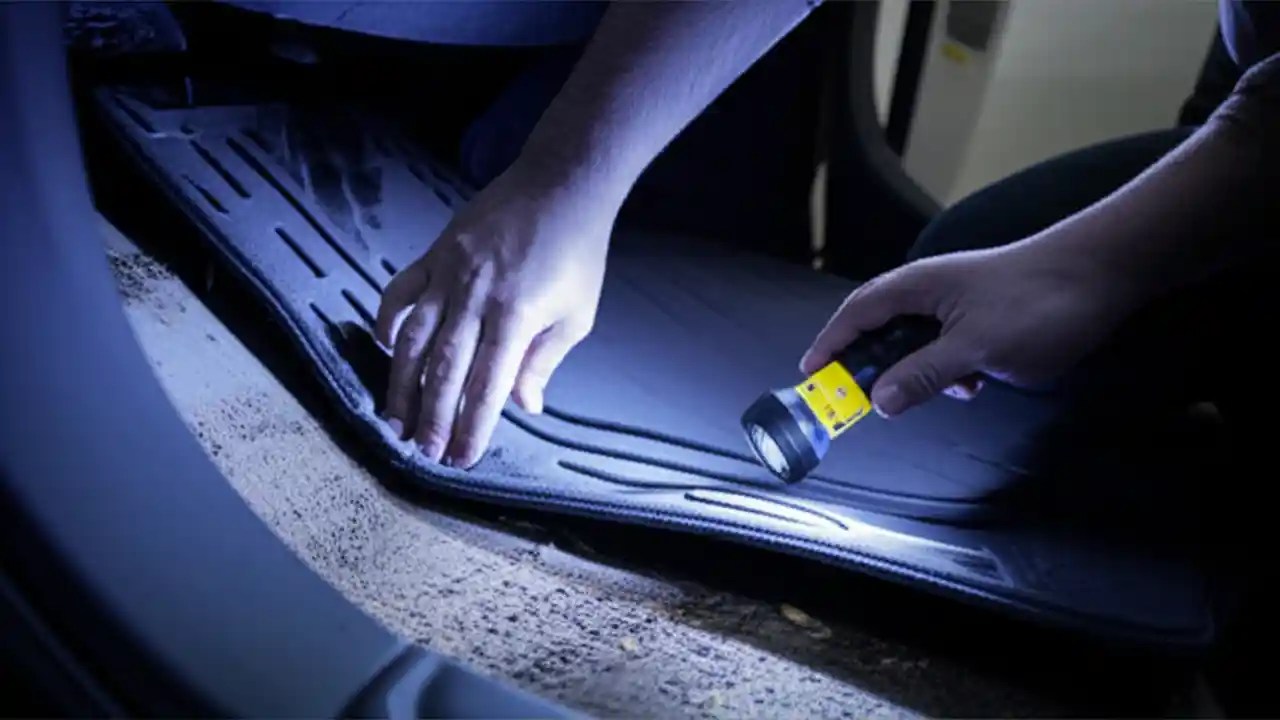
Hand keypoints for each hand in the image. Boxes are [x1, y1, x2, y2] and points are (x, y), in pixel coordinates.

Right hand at [375, 164, 616, 467]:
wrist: (561, 184)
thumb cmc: (576, 253)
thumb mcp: (577, 314)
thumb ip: (545, 360)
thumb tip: (526, 406)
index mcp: (517, 316)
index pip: (487, 385)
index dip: (472, 426)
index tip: (460, 458)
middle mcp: (476, 297)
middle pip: (444, 369)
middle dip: (431, 416)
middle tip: (421, 451)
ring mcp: (450, 273)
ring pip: (414, 338)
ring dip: (402, 383)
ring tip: (395, 418)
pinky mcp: (435, 253)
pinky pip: (400, 292)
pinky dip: (388, 321)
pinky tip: (386, 349)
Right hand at [799, 241, 1138, 417]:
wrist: (1104, 275)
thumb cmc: (1034, 303)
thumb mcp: (974, 350)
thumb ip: (922, 376)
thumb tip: (877, 401)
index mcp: (916, 288)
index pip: (856, 315)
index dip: (830, 345)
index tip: (811, 377)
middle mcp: (930, 292)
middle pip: (881, 330)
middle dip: (872, 367)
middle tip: (861, 401)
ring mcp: (958, 305)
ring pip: (918, 345)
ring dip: (923, 373)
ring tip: (948, 389)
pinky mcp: (983, 318)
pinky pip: (949, 350)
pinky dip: (954, 371)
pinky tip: (978, 383)